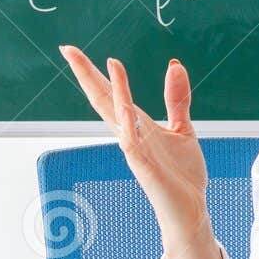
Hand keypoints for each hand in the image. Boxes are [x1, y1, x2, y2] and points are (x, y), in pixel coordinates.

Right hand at [57, 45, 210, 243]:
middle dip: (86, 74)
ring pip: (118, 115)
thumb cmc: (183, 175)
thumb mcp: (182, 128)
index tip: (73, 50)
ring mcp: (134, 150)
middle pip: (102, 99)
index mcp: (137, 124)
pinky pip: (133, 140)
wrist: (191, 210)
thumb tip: (174, 64)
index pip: (109, 93)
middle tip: (67, 48)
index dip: (93, 71)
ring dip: (114, 89)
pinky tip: (125, 105)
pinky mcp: (143, 167)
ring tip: (110, 62)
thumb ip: (176, 98)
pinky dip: (128, 122)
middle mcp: (130, 134)